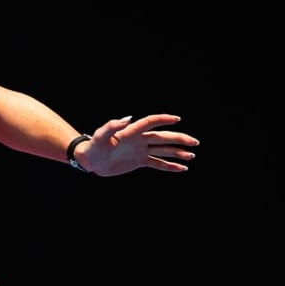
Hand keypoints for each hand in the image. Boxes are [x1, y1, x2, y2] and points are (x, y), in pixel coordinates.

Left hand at [75, 114, 197, 176]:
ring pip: (163, 150)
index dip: (163, 119)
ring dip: (177, 152)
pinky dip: (169, 166)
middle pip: (163, 137)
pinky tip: (181, 168)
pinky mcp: (139, 161)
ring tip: (192, 155)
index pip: (151, 122)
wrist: (90, 160)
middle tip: (194, 142)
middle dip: (179, 139)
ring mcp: (141, 150)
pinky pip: (157, 163)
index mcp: (131, 131)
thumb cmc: (93, 146)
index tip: (177, 119)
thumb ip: (112, 125)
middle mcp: (139, 139)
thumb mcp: (100, 136)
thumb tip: (129, 117)